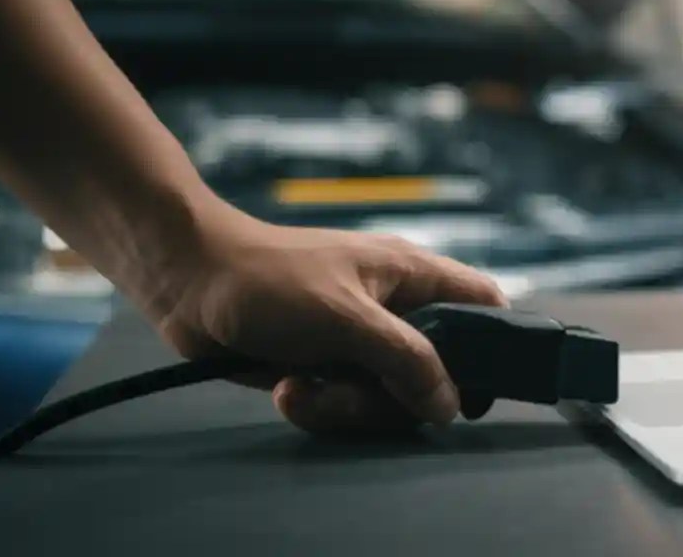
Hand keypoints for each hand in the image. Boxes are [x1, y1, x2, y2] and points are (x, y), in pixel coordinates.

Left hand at [137, 210, 506, 435]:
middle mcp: (396, 310)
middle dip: (393, 397)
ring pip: (390, 399)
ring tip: (302, 386)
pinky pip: (348, 405)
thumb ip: (407, 360)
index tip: (477, 390)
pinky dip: (317, 404)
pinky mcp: (329, 366)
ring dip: (345, 406)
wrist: (187, 283)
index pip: (484, 304)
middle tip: (357, 390)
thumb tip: (449, 405)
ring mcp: (362, 341)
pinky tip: (286, 387)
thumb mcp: (347, 319)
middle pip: (437, 374)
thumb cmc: (269, 280)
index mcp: (414, 276)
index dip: (494, 347)